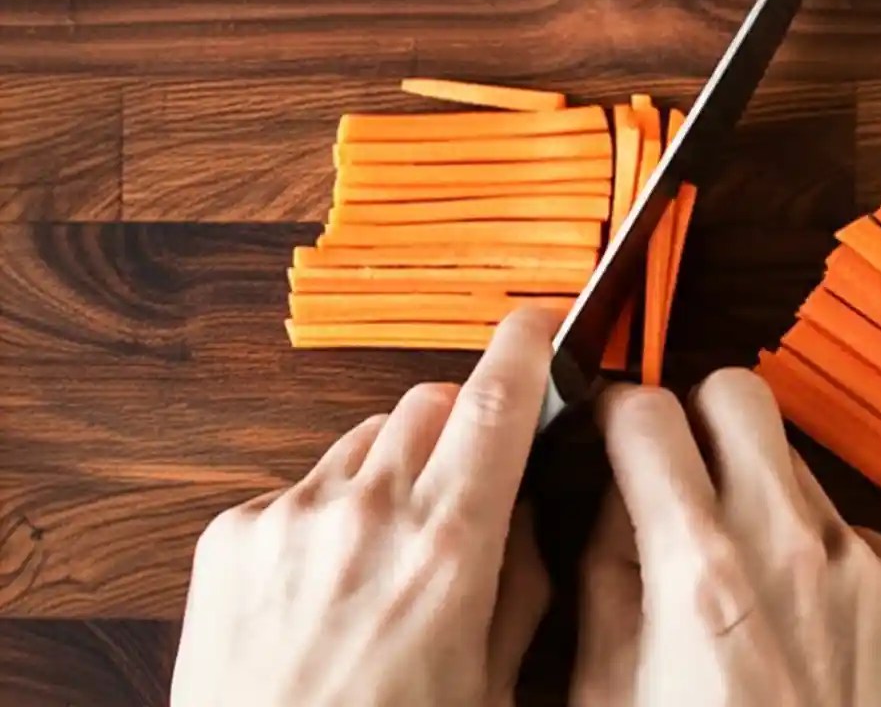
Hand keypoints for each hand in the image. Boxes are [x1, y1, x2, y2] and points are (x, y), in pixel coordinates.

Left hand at [171, 309, 556, 706]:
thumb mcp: (491, 684)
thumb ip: (520, 582)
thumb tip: (521, 510)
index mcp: (447, 550)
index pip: (496, 402)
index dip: (524, 345)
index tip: (539, 321)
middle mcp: (366, 513)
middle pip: (431, 403)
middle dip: (462, 426)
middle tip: (467, 486)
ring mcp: (290, 517)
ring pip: (366, 440)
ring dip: (393, 470)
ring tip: (386, 555)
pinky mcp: (230, 533)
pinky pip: (301, 485)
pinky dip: (328, 512)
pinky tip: (324, 583)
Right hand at [570, 369, 880, 706]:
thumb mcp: (608, 689)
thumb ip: (604, 572)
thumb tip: (616, 489)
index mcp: (701, 576)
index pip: (648, 416)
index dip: (617, 414)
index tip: (612, 433)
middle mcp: (789, 547)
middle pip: (736, 392)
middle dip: (693, 415)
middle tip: (673, 467)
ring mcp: (856, 558)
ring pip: (787, 453)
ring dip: (749, 481)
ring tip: (731, 562)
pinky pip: (836, 514)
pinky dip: (803, 537)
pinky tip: (787, 605)